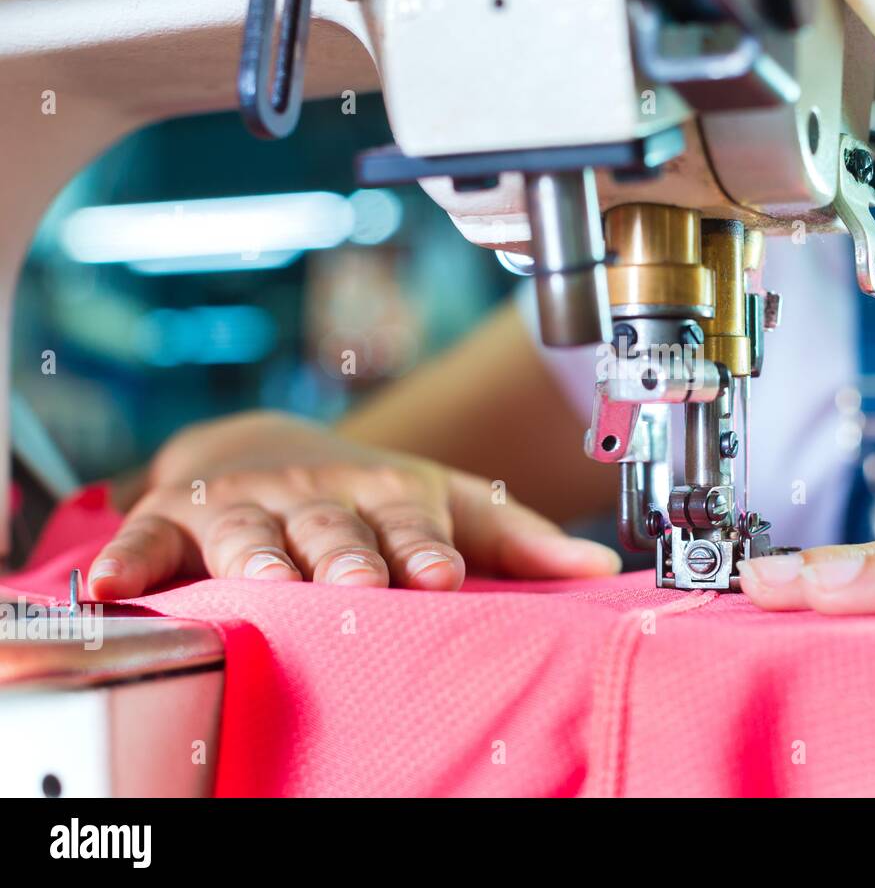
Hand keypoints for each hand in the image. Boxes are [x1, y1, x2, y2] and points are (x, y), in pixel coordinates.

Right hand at [88, 411, 619, 598]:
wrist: (282, 447)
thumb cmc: (378, 498)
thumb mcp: (451, 509)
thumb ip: (521, 542)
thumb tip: (603, 567)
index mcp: (392, 496)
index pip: (414, 525)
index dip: (425, 549)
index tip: (440, 575)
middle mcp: (323, 496)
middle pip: (335, 528)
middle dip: (346, 555)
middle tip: (359, 583)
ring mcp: (253, 505)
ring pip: (253, 527)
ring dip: (254, 551)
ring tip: (261, 576)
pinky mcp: (184, 517)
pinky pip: (155, 537)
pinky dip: (131, 556)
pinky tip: (114, 584)